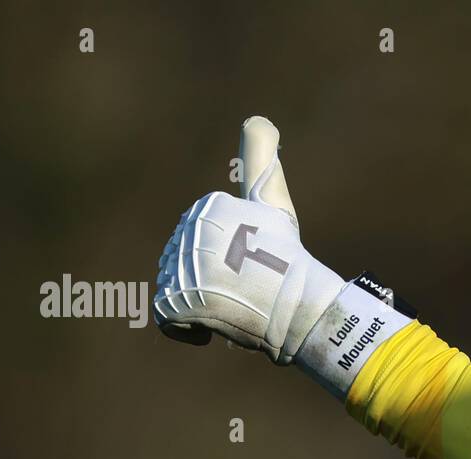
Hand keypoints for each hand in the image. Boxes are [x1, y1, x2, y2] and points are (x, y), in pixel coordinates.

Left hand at [152, 116, 345, 363]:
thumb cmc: (288, 259)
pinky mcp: (180, 301)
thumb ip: (259, 159)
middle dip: (209, 283)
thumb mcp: (273, 203)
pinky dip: (189, 329)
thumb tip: (257, 118)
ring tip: (233, 304)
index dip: (221, 261)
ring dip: (202, 304)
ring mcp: (186, 268)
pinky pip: (168, 319)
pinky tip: (214, 326)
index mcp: (209, 207)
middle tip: (245, 290)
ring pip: (177, 291)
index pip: (195, 242)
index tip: (251, 266)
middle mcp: (193, 231)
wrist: (302, 308)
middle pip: (183, 266)